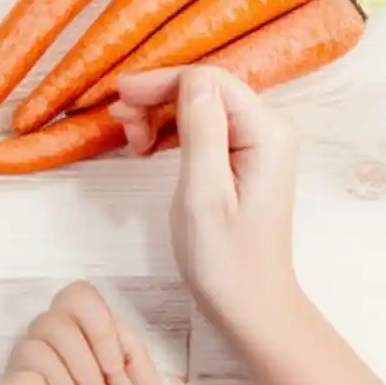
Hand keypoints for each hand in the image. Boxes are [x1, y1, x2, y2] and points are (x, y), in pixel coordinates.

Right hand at [0, 281, 172, 384]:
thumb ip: (131, 353)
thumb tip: (108, 323)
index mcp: (75, 362)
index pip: (74, 303)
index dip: (99, 323)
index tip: (118, 370)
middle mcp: (39, 370)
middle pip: (56, 315)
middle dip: (91, 356)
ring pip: (38, 343)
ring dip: (74, 383)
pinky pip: (23, 377)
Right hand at [109, 66, 302, 328]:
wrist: (249, 303)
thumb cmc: (225, 260)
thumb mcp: (204, 195)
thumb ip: (200, 133)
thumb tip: (190, 81)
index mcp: (265, 134)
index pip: (209, 81)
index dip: (161, 83)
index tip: (118, 100)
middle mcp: (267, 130)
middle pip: (205, 89)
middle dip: (157, 99)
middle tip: (120, 128)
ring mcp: (256, 145)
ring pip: (200, 107)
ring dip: (160, 117)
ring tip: (132, 146)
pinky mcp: (241, 160)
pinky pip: (202, 129)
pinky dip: (170, 133)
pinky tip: (147, 150)